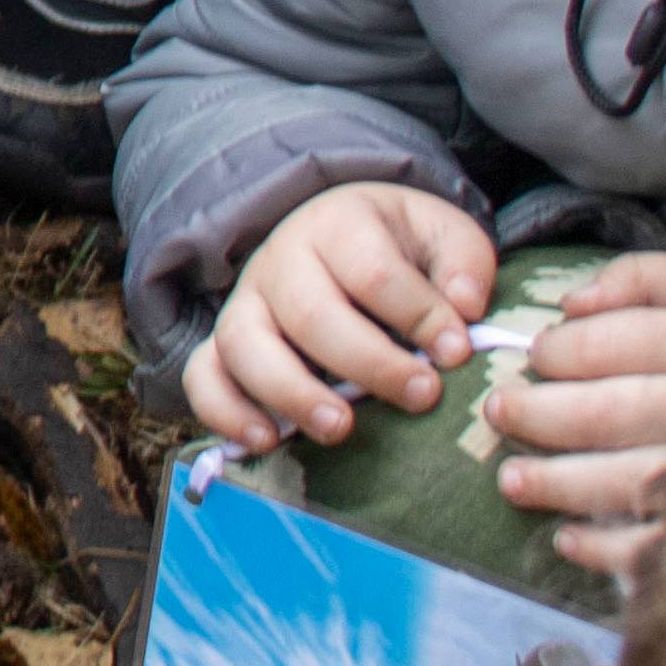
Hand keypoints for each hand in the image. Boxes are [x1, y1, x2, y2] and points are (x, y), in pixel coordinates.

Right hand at [186, 181, 496, 452]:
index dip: (418, 315)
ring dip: (291, 392)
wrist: (338, 236)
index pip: (372, 271)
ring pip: (244, 344)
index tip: (457, 352)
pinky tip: (267, 441)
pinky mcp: (222, 344)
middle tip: (422, 396)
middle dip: (369, 363)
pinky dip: (224, 411)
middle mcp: (279, 260)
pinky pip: (202, 376)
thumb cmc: (398, 246)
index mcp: (337, 224)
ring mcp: (244, 303)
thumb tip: (464, 307)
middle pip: (310, 313)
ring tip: (340, 428)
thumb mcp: (442, 236)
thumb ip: (464, 264)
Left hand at [481, 250, 665, 581]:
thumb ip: (648, 279)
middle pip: (596, 413)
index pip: (601, 345)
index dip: (553, 353)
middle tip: (500, 415)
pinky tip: (568, 539)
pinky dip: (601, 547)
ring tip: (512, 480)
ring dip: (552, 483)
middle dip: (535, 416)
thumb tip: (570, 302)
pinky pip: (653, 545)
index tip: (535, 359)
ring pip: (614, 480)